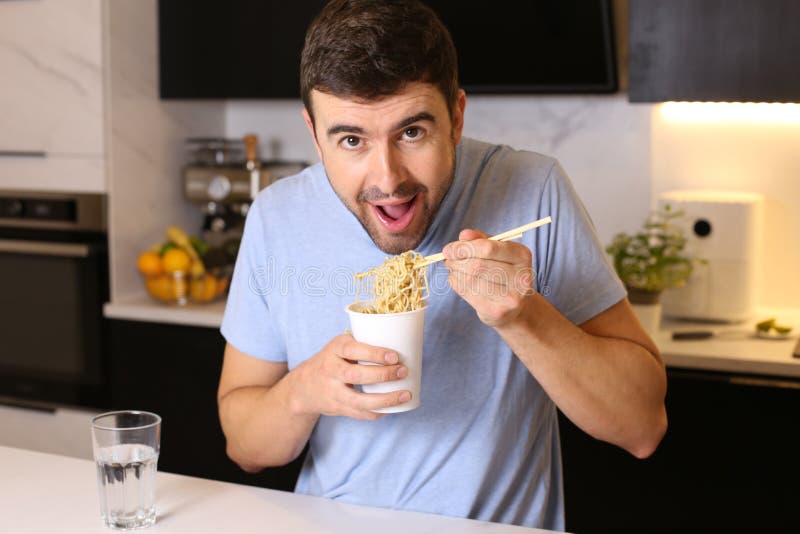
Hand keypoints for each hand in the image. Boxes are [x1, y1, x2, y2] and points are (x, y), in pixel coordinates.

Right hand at [290, 334, 410, 419]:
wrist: (304, 386)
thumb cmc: (333, 360)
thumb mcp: (339, 346)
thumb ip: (361, 345)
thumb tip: (401, 344)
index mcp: (334, 349)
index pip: (353, 350)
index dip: (375, 354)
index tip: (394, 356)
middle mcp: (330, 370)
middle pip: (356, 375)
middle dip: (382, 375)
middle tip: (403, 371)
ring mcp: (332, 391)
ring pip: (358, 400)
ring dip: (385, 399)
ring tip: (405, 394)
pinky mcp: (336, 408)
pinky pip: (359, 413)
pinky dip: (377, 412)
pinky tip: (391, 408)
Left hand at [443, 229, 535, 327]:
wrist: (513, 306)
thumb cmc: (501, 271)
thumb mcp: (496, 250)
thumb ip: (480, 239)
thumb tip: (464, 235)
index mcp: (522, 255)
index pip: (488, 248)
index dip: (464, 248)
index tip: (449, 249)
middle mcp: (521, 277)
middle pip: (477, 266)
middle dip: (457, 261)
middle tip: (448, 259)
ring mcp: (512, 297)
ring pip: (470, 280)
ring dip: (455, 272)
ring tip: (453, 269)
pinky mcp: (499, 312)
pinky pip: (468, 294)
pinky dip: (456, 284)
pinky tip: (458, 280)